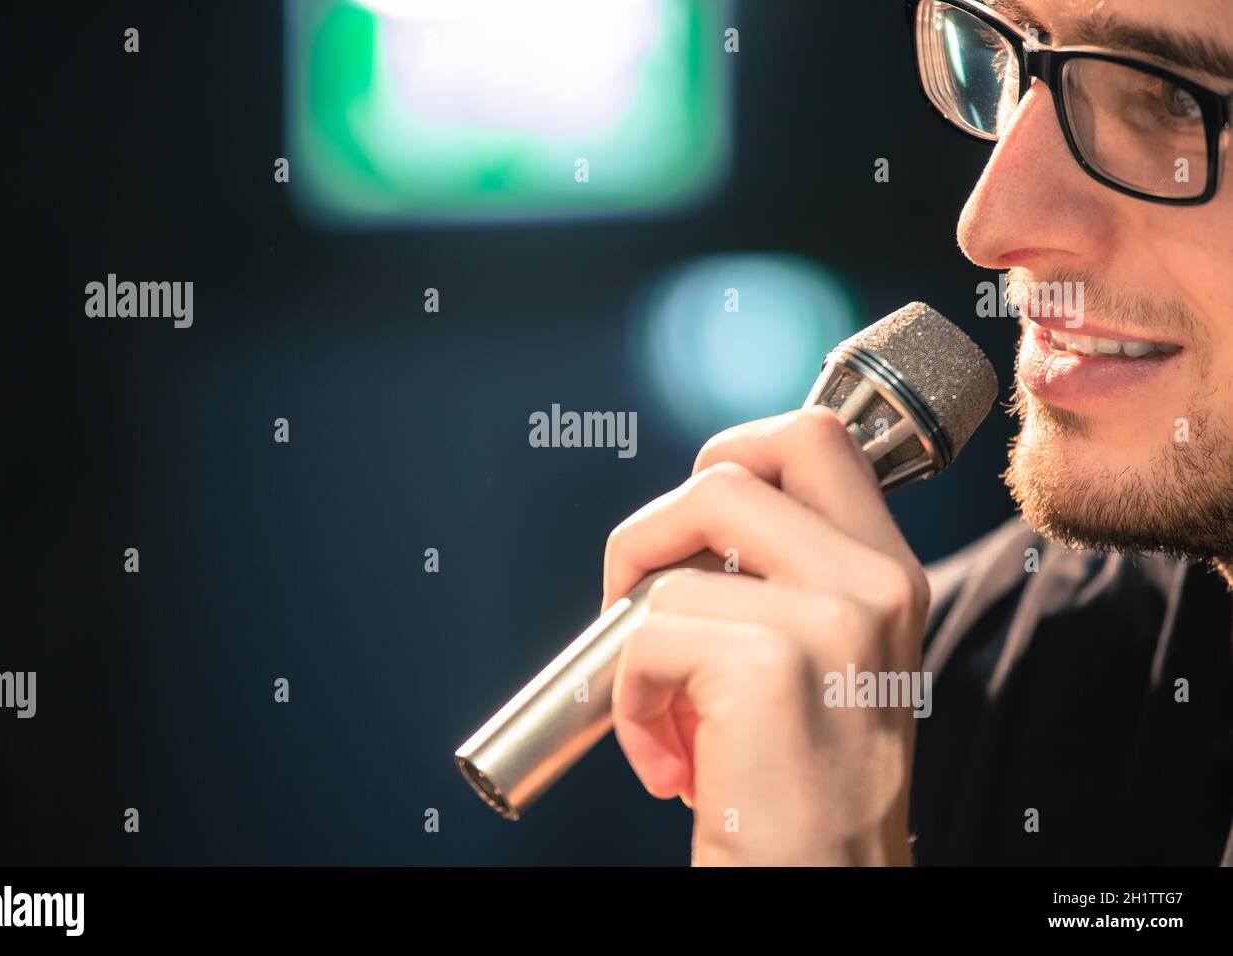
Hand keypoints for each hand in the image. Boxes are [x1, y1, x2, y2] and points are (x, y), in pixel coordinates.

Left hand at [604, 406, 929, 865]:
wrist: (822, 890)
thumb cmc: (798, 791)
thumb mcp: (818, 665)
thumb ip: (776, 582)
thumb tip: (678, 537)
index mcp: (888, 573)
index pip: (814, 437)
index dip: (731, 458)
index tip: (690, 533)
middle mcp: (878, 582)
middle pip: (733, 468)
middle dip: (653, 528)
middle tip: (639, 602)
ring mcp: (835, 617)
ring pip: (675, 563)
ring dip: (633, 642)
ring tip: (661, 715)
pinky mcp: (775, 662)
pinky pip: (648, 635)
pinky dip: (630, 701)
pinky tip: (666, 761)